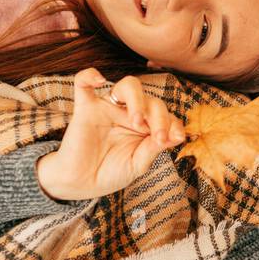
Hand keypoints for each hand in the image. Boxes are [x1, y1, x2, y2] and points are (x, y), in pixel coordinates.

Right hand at [35, 69, 185, 201]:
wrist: (82, 183)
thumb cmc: (111, 172)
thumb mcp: (137, 164)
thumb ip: (154, 148)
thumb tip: (177, 135)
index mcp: (146, 125)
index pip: (166, 115)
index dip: (174, 123)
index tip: (176, 138)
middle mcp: (129, 112)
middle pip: (152, 100)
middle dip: (160, 117)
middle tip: (157, 137)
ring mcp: (108, 108)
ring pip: (129, 85)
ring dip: (138, 99)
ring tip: (137, 120)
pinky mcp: (86, 109)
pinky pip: (83, 84)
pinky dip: (89, 76)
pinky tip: (99, 79)